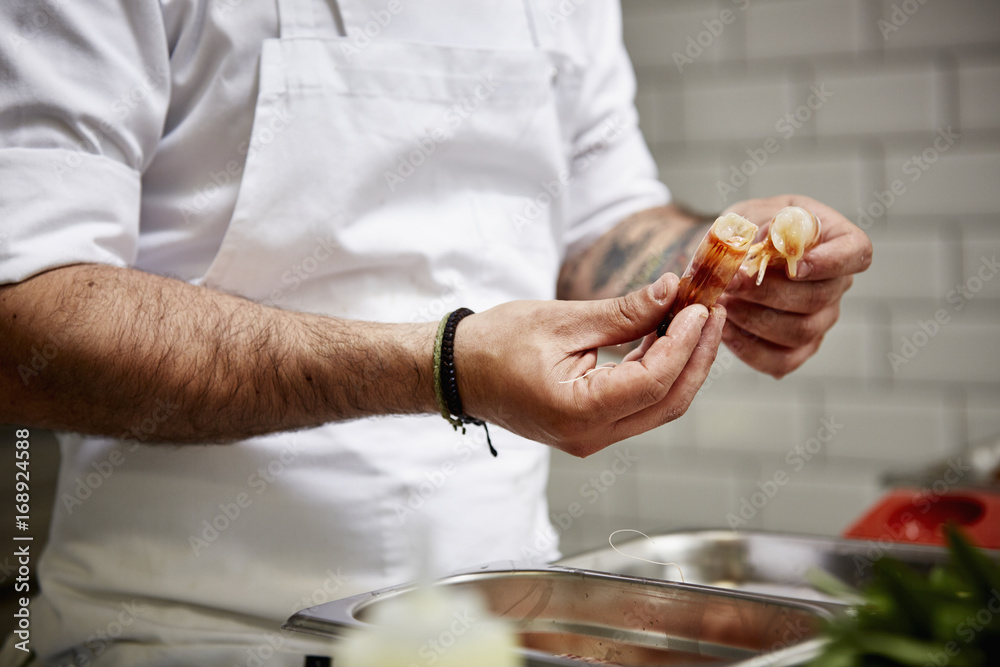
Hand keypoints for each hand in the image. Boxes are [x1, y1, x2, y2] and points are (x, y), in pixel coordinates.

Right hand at [454, 274, 724, 456]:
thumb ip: (622, 313)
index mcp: (578, 412)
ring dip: (682, 363)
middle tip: (711, 311)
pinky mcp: (591, 428)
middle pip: (668, 402)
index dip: (685, 343)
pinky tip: (666, 337)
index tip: (700, 307)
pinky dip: (658, 372)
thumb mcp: (561, 322)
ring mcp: (591, 437)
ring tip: (694, 318)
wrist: (457, 372)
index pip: (653, 381)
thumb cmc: (495, 343)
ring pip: (659, 406)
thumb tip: (671, 292)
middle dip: (696, 356)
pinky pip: (639, 405)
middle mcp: (590, 435)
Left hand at [716, 194, 872, 377]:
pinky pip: (782, 361)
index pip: (856, 253)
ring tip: (723, 303)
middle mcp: (836, 284)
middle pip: (818, 298)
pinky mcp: (798, 348)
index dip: (831, 263)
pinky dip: (750, 349)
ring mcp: (820, 319)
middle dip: (768, 292)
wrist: (726, 259)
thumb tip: (769, 242)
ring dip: (755, 319)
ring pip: (800, 332)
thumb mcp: (752, 213)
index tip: (795, 265)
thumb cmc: (746, 231)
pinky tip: (724, 328)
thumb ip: (763, 225)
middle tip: (732, 283)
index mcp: (836, 240)